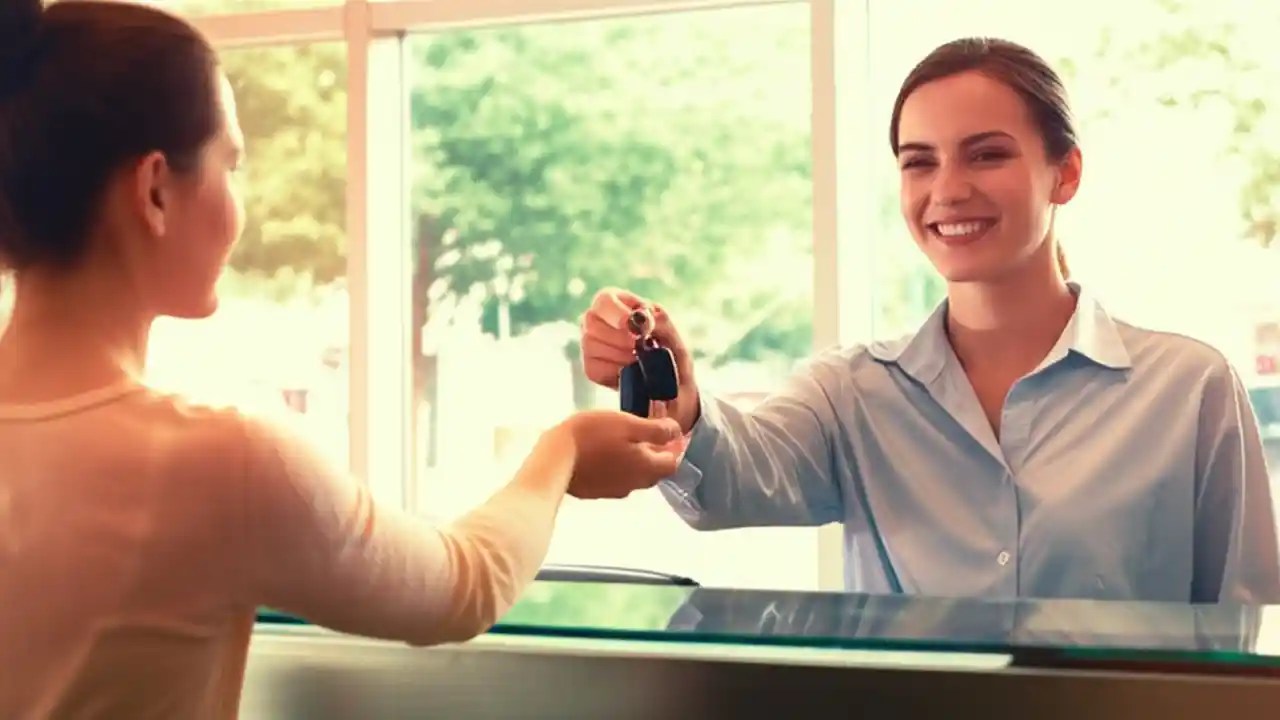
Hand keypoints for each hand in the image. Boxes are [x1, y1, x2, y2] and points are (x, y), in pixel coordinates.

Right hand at [559, 410, 684, 499]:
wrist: (554, 459)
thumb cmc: (591, 435)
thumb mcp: (627, 424)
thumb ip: (655, 430)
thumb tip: (676, 432)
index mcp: (646, 468)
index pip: (673, 464)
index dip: (673, 447)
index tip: (665, 432)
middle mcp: (635, 484)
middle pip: (654, 472)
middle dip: (654, 454)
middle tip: (643, 433)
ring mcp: (614, 491)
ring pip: (634, 476)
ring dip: (634, 461)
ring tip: (621, 440)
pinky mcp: (596, 492)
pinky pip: (615, 479)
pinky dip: (616, 467)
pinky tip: (603, 453)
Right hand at [579, 288, 699, 431]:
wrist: (671, 385)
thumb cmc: (670, 350)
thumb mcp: (672, 333)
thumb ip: (659, 321)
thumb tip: (640, 320)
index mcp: (617, 302)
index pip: (604, 300)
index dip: (617, 314)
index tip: (635, 330)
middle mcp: (597, 319)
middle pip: (592, 323)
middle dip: (620, 340)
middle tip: (640, 350)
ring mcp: (590, 343)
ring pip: (591, 346)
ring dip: (620, 357)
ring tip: (639, 361)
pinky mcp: (590, 367)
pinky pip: (593, 369)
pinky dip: (614, 373)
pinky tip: (629, 372)